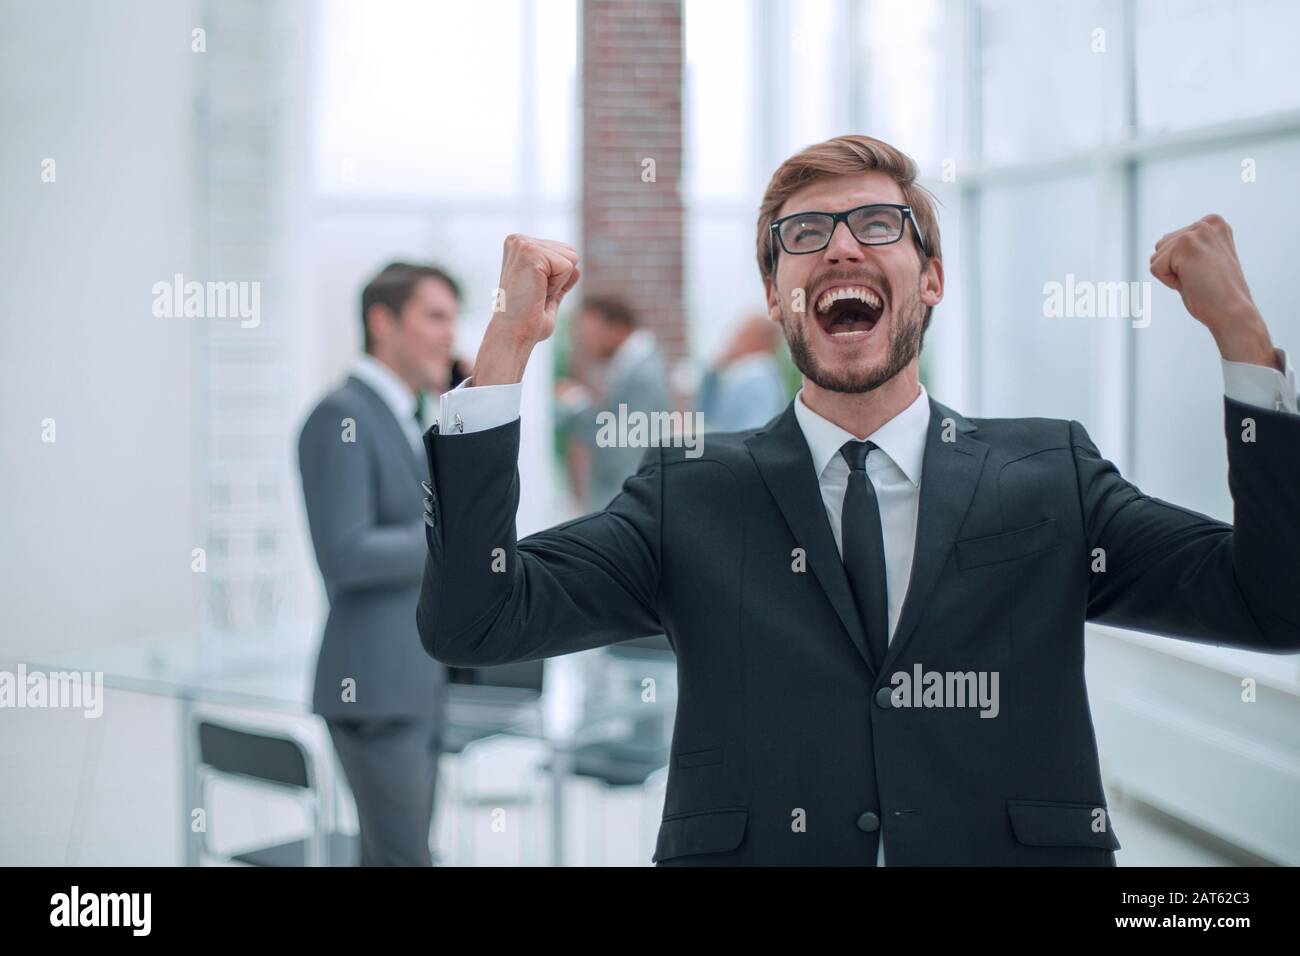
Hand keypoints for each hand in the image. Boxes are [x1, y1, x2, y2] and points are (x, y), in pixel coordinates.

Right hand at [474, 235, 580, 385]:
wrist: (514, 334)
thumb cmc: (528, 321)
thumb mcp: (548, 296)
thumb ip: (560, 281)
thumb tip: (576, 268)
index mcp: (519, 247)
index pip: (563, 253)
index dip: (558, 280)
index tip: (537, 293)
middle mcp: (518, 240)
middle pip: (570, 252)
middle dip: (561, 279)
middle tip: (537, 295)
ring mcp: (523, 244)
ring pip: (571, 258)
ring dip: (559, 283)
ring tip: (536, 293)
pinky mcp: (530, 252)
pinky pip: (567, 266)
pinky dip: (558, 285)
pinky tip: (537, 292)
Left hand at [1149, 214, 1276, 366]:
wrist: (1232, 312)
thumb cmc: (1216, 294)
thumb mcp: (1203, 262)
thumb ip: (1187, 248)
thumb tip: (1161, 241)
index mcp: (1214, 224)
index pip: (1171, 242)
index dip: (1180, 266)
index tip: (1204, 274)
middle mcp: (1207, 223)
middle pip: (1161, 246)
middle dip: (1174, 269)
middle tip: (1201, 279)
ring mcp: (1198, 231)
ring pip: (1157, 257)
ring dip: (1172, 275)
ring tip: (1198, 280)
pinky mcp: (1186, 244)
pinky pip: (1155, 267)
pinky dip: (1169, 282)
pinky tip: (1193, 282)